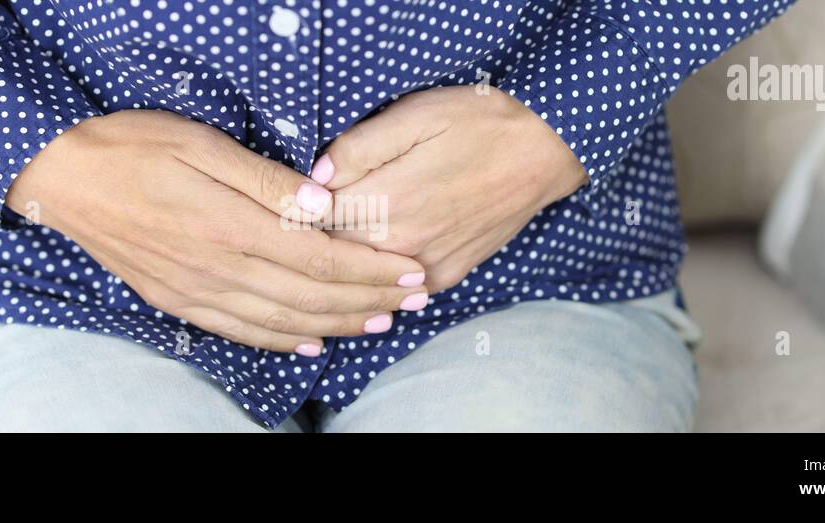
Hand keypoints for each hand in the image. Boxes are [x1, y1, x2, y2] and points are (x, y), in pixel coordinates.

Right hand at [6, 110, 428, 354]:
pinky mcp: (177, 301)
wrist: (61, 178)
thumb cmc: (132, 147)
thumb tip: (323, 205)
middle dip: (368, 300)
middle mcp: (216, 269)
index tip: (409, 270)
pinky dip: (281, 340)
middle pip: (309, 298)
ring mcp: (196, 292)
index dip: (369, 270)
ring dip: (336, 324)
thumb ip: (264, 180)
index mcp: (229, 226)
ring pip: (281, 322)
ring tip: (378, 321)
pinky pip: (239, 331)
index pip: (318, 259)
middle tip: (412, 299)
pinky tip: (309, 342)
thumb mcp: (201, 144)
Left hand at [314, 86, 586, 292]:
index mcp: (386, 200)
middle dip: (307, 244)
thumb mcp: (416, 114)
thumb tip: (314, 175)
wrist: (545, 151)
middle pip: (330, 255)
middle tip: (289, 231)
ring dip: (336, 271)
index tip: (280, 203)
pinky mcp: (446, 276)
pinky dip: (373, 286)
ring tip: (315, 259)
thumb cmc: (478, 122)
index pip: (313, 221)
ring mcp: (425, 266)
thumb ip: (360, 146)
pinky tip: (361, 275)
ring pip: (360, 280)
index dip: (293, 211)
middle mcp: (402, 242)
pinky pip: (395, 294)